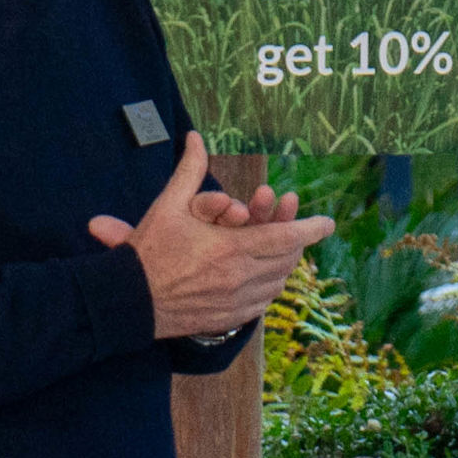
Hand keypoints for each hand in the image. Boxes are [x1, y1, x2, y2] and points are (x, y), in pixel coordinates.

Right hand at [88, 133, 334, 339]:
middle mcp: (239, 277)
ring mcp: (236, 302)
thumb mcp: (168, 206)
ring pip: (277, 282)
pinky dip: (269, 287)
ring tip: (284, 251)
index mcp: (230, 248)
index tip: (328, 223)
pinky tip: (265, 277)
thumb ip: (189, 171)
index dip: (310, 229)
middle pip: (286, 260)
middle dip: (297, 244)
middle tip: (300, 232)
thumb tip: (195, 138)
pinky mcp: (229, 319)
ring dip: (284, 265)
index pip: (285, 238)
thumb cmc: (148, 252)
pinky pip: (263, 302)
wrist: (129, 301)